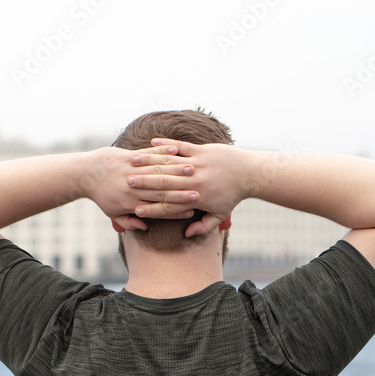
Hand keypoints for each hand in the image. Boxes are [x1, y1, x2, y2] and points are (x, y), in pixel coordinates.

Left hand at [82, 145, 200, 231]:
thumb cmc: (101, 195)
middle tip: (200, 191)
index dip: (177, 208)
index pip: (160, 207)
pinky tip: (176, 150)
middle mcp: (133, 188)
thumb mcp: (113, 213)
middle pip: (162, 191)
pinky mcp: (129, 157)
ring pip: (158, 171)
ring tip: (194, 169)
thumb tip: (144, 227)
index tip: (193, 208)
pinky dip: (162, 152)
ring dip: (176, 170)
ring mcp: (131, 171)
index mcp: (132, 203)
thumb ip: (129, 223)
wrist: (86, 173)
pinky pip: (148, 154)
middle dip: (182, 191)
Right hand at [127, 138, 250, 235]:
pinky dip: (165, 144)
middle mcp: (195, 181)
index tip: (135, 209)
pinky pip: (180, 146)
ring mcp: (198, 163)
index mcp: (196, 198)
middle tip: (126, 183)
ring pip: (169, 163)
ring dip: (149, 162)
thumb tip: (187, 233)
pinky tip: (152, 142)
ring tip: (132, 162)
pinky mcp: (202, 150)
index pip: (169, 205)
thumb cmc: (232, 196)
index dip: (151, 208)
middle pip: (164, 183)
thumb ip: (203, 227)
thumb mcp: (219, 214)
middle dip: (143, 183)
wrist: (248, 173)